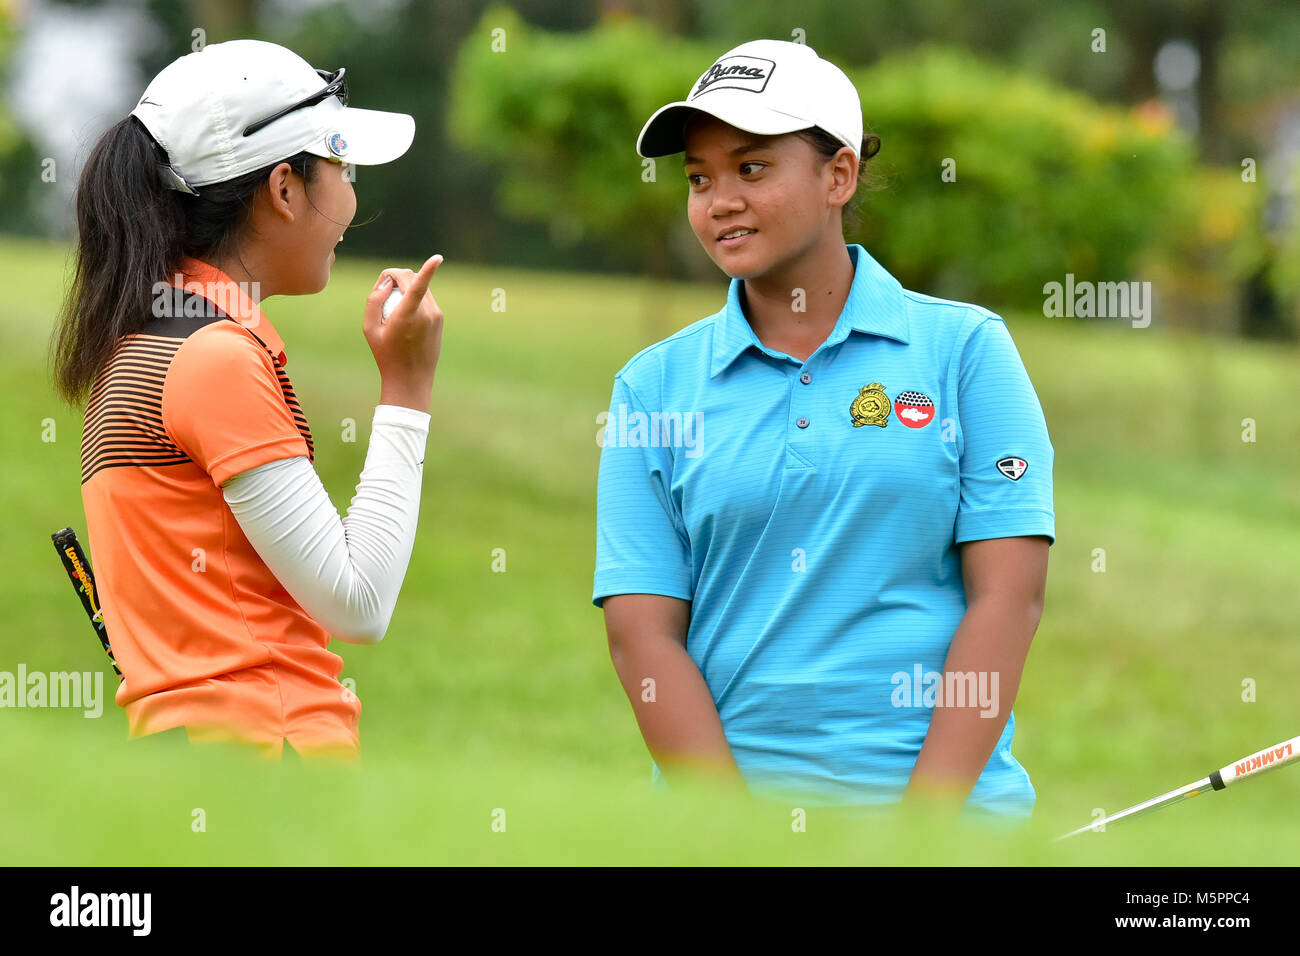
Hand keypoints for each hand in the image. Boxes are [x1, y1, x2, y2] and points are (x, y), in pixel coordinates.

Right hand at [362, 254, 443, 412]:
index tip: (438, 258)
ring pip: (421, 286)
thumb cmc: (386, 354)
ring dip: (406, 286)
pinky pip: (426, 298)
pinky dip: (414, 297)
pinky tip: (404, 313)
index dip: (429, 269)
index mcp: (408, 315)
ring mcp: (436, 316)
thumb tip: (388, 282)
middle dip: (397, 275)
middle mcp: (426, 314)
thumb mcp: (369, 329)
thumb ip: (373, 300)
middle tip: (381, 289)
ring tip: (392, 305)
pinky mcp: (439, 319)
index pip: (419, 286)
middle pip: (414, 278)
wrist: (411, 379)